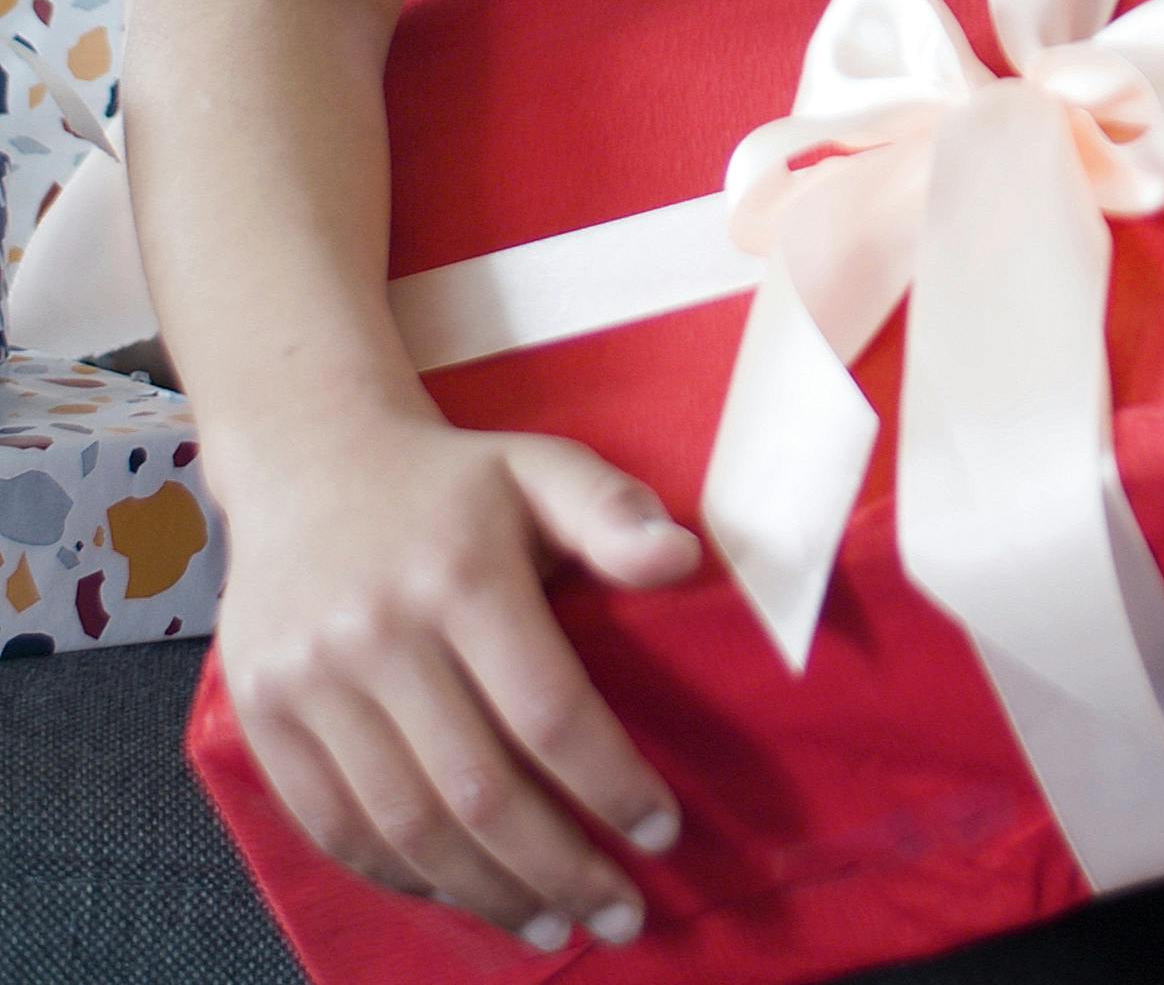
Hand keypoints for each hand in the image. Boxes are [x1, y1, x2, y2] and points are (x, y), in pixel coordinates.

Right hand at [215, 401, 700, 951]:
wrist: (308, 459)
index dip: (609, 785)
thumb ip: (613, 513)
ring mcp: (309, 681)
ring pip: (406, 827)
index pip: (547, 711)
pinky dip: (403, 877)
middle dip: (560, 867)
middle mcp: (377, 633)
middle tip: (622, 912)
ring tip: (554, 924)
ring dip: (488, 894)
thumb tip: (682, 559)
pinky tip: (462, 893)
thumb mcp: (540, 468)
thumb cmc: (450, 481)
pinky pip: (334, 827)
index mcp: (459, 573)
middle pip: (477, 790)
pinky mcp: (261, 715)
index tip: (661, 831)